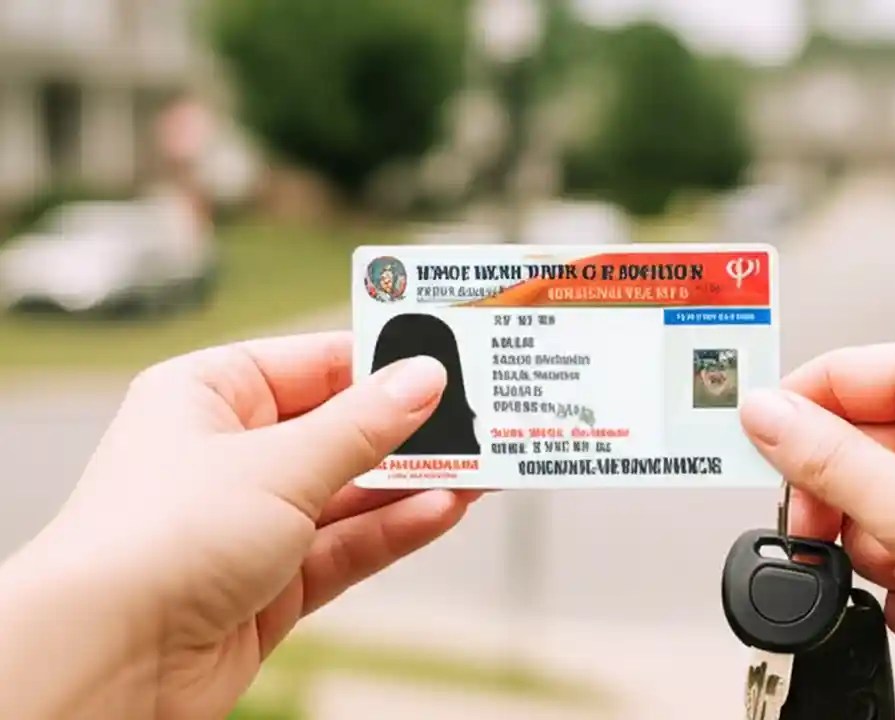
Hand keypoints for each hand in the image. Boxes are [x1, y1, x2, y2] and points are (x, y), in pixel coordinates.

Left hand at [0, 332, 479, 718]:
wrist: (105, 663)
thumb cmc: (158, 540)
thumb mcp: (279, 465)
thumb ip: (363, 426)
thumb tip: (424, 378)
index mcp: (208, 397)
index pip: (315, 363)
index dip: (384, 361)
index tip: (451, 357)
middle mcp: (229, 456)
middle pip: (341, 430)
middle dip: (411, 430)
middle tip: (484, 415)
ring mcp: (252, 523)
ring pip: (352, 493)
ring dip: (416, 483)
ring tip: (486, 465)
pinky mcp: (272, 586)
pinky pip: (347, 546)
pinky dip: (395, 530)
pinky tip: (445, 510)